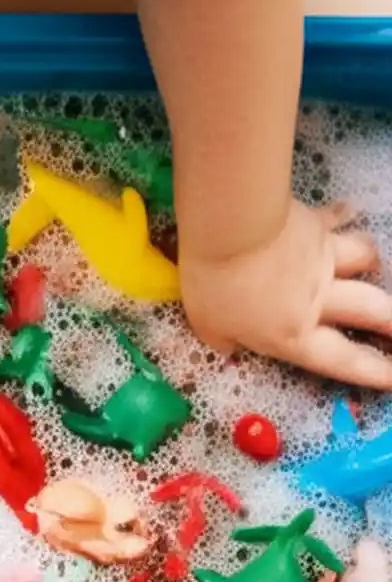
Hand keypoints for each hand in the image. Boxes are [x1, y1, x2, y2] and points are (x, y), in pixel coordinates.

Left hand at [179, 199, 391, 388]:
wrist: (230, 231)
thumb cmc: (215, 287)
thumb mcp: (207, 328)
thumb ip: (222, 340)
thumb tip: (227, 348)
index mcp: (294, 334)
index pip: (340, 360)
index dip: (372, 372)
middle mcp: (319, 299)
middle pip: (371, 311)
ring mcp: (322, 260)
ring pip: (364, 261)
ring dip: (373, 262)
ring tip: (376, 262)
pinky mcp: (315, 225)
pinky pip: (335, 218)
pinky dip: (343, 214)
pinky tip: (350, 209)